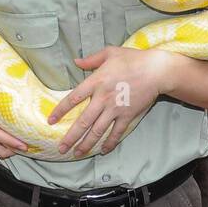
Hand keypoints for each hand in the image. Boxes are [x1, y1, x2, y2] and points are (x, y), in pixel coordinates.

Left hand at [48, 47, 169, 156]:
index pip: (73, 99)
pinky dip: (109, 143)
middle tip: (61, 148)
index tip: (51, 121)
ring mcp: (115, 109)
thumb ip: (91, 59)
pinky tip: (103, 151)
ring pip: (98, 131)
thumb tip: (75, 61)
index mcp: (96, 81)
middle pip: (83, 121)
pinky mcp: (128, 115)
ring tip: (77, 154)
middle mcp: (103, 98)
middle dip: (71, 137)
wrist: (156, 70)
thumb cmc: (133, 59)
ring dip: (86, 144)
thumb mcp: (110, 53)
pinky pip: (116, 132)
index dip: (60, 111)